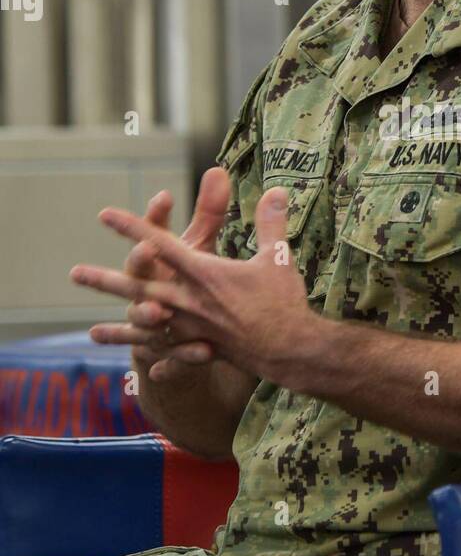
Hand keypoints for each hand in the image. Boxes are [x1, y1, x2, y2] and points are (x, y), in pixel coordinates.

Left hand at [71, 188, 313, 386]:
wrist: (290, 348)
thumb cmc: (283, 299)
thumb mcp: (276, 256)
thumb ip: (270, 222)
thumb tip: (275, 189)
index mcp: (203, 274)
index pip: (160, 245)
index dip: (131, 228)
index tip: (104, 216)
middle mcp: (190, 302)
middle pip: (140, 289)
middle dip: (106, 281)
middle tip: (75, 275)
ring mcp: (194, 329)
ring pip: (149, 327)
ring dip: (120, 330)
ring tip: (91, 332)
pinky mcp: (206, 349)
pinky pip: (176, 356)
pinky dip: (162, 361)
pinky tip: (147, 367)